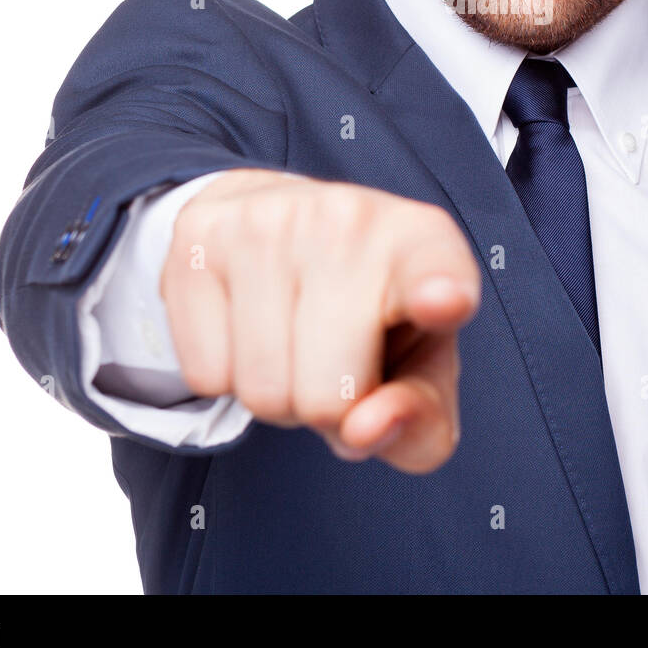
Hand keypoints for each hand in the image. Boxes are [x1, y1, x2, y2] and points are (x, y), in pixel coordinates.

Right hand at [159, 168, 480, 472]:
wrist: (288, 221)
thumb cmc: (371, 312)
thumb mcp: (421, 369)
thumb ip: (420, 423)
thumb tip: (365, 430)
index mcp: (425, 243)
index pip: (439, 270)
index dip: (443, 293)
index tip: (446, 301)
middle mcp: (352, 217)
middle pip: (328, 398)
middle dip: (326, 412)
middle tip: (334, 361)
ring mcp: (271, 219)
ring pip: (261, 394)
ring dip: (276, 396)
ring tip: (295, 342)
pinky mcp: (201, 237)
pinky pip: (206, 375)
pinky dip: (226, 375)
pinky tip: (249, 324)